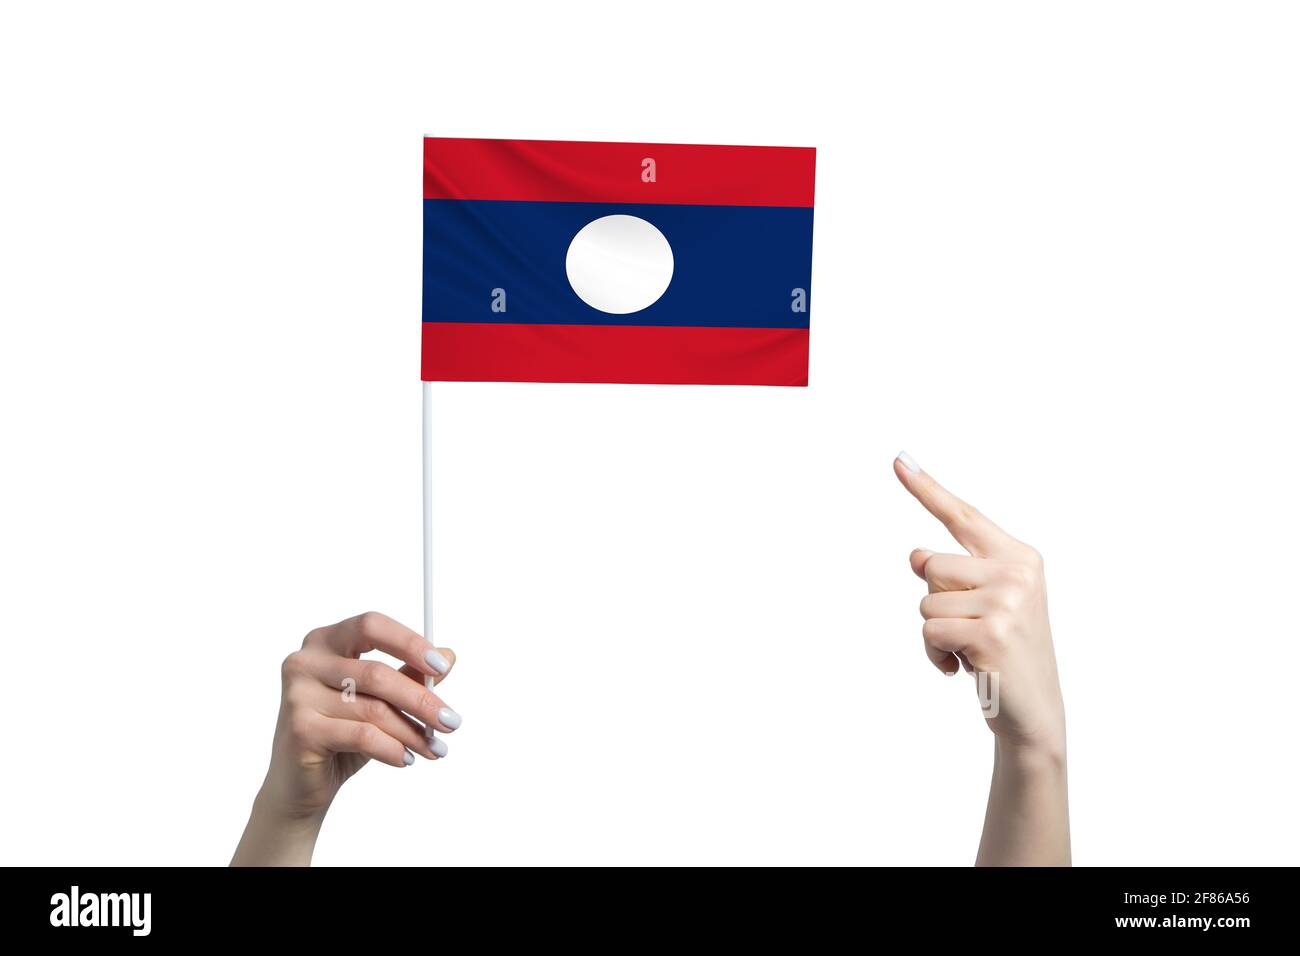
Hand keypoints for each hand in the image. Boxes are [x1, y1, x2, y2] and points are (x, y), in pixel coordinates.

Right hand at [232, 612, 458, 864]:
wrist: (300, 782)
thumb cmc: (341, 733)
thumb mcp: (378, 700)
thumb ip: (407, 675)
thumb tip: (449, 654)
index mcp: (325, 641)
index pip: (371, 625)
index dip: (409, 643)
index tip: (442, 666)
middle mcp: (305, 662)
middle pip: (376, 672)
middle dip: (421, 700)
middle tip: (452, 722)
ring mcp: (298, 695)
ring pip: (373, 710)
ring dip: (412, 732)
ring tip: (434, 749)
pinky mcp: (301, 730)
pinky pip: (362, 736)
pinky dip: (392, 749)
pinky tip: (406, 759)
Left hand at [895, 453, 1063, 753]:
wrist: (1034, 713)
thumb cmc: (1004, 654)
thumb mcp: (987, 604)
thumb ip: (957, 573)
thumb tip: (916, 555)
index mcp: (1019, 557)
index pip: (963, 516)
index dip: (926, 488)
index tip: (897, 460)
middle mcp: (1017, 572)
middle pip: (929, 564)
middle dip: (937, 601)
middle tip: (970, 629)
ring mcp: (1007, 601)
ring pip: (925, 602)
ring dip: (935, 633)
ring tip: (969, 650)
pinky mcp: (991, 632)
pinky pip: (929, 632)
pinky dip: (935, 656)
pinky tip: (963, 669)